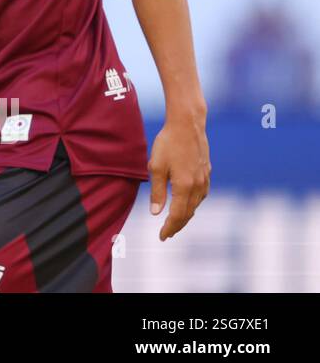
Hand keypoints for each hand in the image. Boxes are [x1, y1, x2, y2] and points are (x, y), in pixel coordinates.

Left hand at [148, 111, 210, 239]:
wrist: (188, 125)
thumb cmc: (168, 143)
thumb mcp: (156, 167)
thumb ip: (157, 192)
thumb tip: (155, 213)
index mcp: (184, 186)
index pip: (177, 215)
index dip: (169, 228)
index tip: (161, 237)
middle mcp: (198, 186)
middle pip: (188, 213)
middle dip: (177, 226)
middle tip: (166, 234)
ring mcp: (204, 179)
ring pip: (196, 205)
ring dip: (185, 216)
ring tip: (175, 222)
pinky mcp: (207, 173)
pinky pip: (201, 195)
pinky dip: (193, 204)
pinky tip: (187, 203)